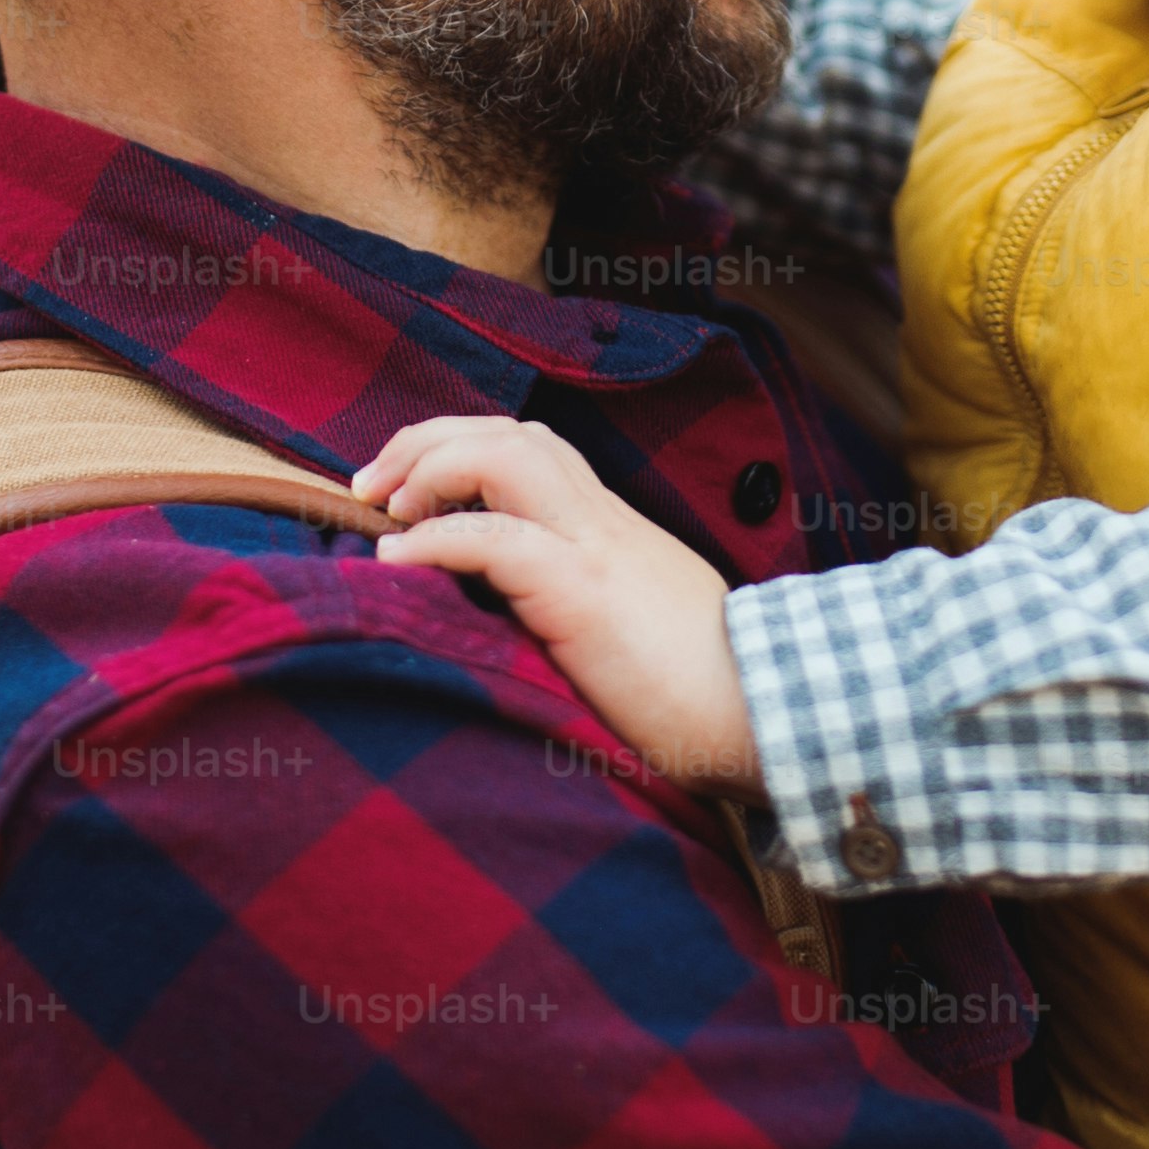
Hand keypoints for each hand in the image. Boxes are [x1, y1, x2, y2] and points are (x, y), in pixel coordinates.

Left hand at [353, 416, 758, 792]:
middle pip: (507, 431)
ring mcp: (595, 549)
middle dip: (427, 440)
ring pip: (501, 454)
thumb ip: (588, 612)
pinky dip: (435, 539)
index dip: (461, 451)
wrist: (776, 717)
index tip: (410, 496)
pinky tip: (397, 558)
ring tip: (383, 507)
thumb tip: (523, 632)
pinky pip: (494, 538)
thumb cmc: (712, 696)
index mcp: (614, 531)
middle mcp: (603, 522)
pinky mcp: (583, 594)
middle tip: (372, 486)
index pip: (533, 450)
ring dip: (427, 467)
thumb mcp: (640, 633)